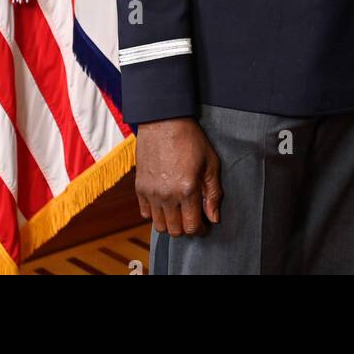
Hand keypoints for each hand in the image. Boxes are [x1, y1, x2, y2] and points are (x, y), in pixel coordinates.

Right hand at [134, 117, 221, 236]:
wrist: (164, 122)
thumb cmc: (191, 140)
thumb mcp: (211, 164)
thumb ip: (212, 193)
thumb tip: (213, 217)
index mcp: (187, 190)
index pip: (192, 227)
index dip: (200, 229)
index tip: (204, 224)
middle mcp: (167, 195)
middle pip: (175, 230)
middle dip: (186, 228)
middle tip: (192, 217)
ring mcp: (151, 193)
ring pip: (159, 226)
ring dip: (170, 223)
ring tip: (179, 212)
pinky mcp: (139, 187)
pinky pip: (145, 214)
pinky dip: (155, 214)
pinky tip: (165, 204)